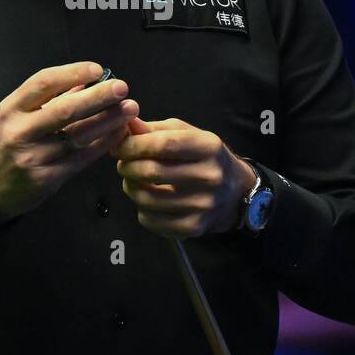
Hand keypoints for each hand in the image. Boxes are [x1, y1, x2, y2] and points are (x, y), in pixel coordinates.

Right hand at [0, 62, 138, 220]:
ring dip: (107, 121)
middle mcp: (20, 131)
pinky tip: (117, 134)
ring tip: (128, 110)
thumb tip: (88, 81)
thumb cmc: (7, 144)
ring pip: (77, 136)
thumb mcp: (16, 115)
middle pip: (64, 110)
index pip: (43, 83)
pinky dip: (102, 145)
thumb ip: (50, 99)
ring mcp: (33, 157)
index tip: (97, 69)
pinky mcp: (46, 179)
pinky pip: (81, 159)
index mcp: (11, 109)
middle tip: (121, 88)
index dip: (72, 73)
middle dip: (97, 97)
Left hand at [112, 117, 254, 238]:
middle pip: (152, 172)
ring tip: (132, 181)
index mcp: (209, 147)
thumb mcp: (187, 134)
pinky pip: (151, 221)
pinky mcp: (194, 227)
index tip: (118, 146)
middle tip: (123, 164)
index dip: (132, 145)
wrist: (236, 191)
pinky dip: (141, 209)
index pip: (162, 144)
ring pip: (147, 199)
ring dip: (130, 188)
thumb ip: (154, 129)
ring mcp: (203, 205)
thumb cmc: (204, 157)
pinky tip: (147, 200)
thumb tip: (124, 126)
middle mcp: (210, 176)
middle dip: (126, 167)